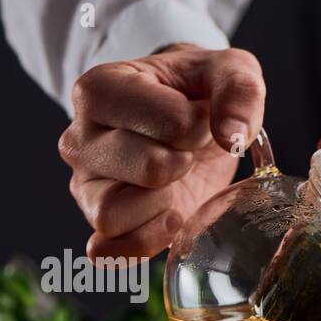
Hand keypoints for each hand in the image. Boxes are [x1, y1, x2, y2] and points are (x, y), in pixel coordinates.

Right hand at [58, 44, 265, 258]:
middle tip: (186, 152)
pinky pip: (111, 250)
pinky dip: (145, 242)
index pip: (171, 124)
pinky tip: (170, 220)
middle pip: (148, 170)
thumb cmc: (197, 90)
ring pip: (114, 214)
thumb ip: (240, 90)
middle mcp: (80, 138)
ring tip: (175, 185)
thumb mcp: (229, 70)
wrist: (186, 119)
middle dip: (185, 164)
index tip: (197, 117)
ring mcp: (85, 184)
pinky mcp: (101, 222)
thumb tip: (233, 136)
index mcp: (99, 90)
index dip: (200, 127)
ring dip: (162, 206)